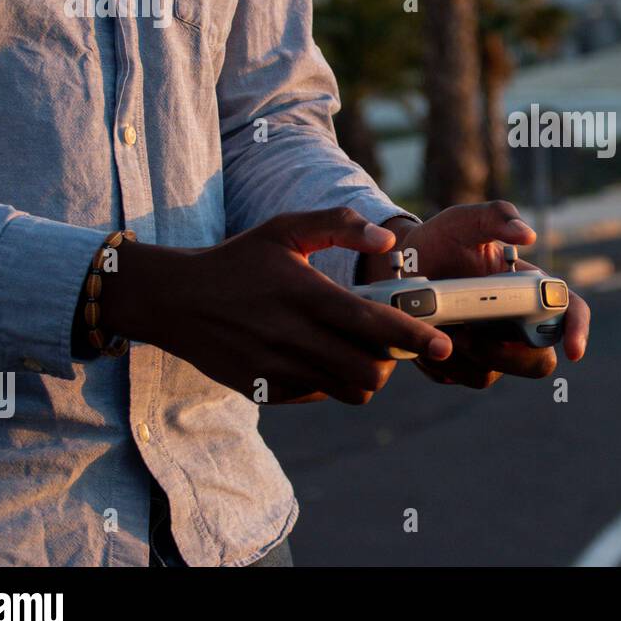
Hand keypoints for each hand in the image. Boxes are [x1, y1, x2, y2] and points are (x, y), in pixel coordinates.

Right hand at [99, 208, 453, 404]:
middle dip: (390, 361)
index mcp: (305, 295)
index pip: (372, 324)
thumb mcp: (285, 229)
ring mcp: (277, 368)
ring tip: (359, 352)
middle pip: (369, 371)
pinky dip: (331, 383)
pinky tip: (319, 357)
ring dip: (364, 376)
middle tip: (389, 344)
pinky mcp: (264, 390)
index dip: (415, 337)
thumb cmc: (239, 259)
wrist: (174, 300)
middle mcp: (292, 336)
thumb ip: (339, 224)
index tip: (446, 344)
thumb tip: (388, 241)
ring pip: (348, 391)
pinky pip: (318, 396)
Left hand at [366, 201, 591, 388]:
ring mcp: (488, 349)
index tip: (574, 352)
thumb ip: (497, 216)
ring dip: (464, 354)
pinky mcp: (459, 364)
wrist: (400, 263)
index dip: (578, 332)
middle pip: (539, 360)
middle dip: (510, 355)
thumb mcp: (466, 219)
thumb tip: (527, 235)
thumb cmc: (443, 238)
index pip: (569, 312)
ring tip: (439, 322)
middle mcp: (514, 325)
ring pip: (492, 374)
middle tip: (474, 332)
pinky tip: (425, 333)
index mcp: (528, 289)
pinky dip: (441, 360)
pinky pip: (459, 376)